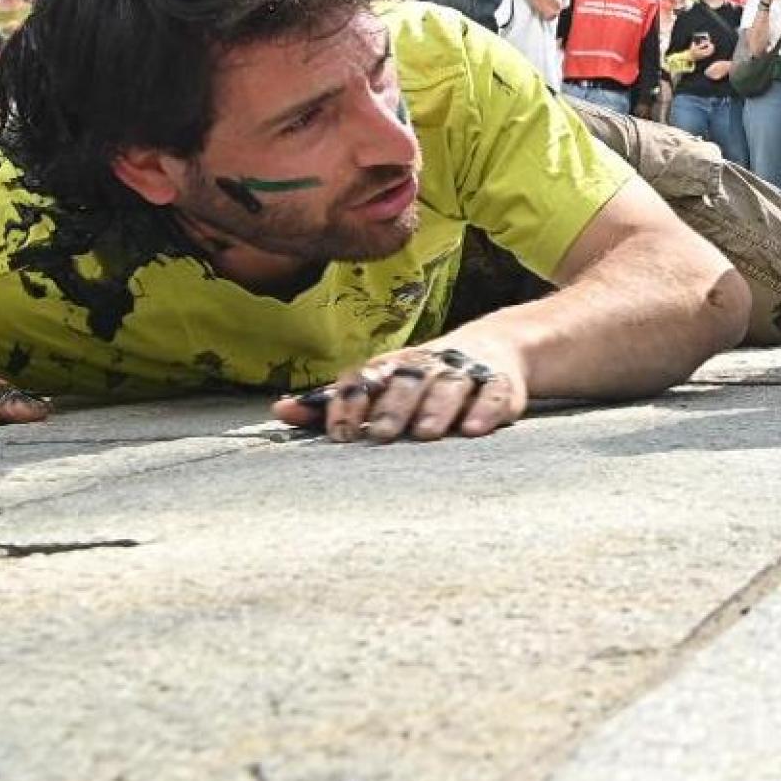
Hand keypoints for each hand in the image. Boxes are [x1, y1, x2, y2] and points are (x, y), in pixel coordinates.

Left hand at [276, 337, 528, 442]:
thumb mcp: (382, 385)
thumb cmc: (423, 378)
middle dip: (393, 407)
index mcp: (395, 365)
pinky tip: (474, 429)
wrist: (496, 346)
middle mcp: (428, 364)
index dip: (350, 402)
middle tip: (379, 435)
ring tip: (425, 434)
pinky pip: (495, 392)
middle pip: (408, 380)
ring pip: (450, 385)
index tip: (338, 432)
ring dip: (437, 408)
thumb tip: (279, 410)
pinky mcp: (501, 383)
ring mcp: (466, 371)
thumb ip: (334, 403)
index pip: (366, 377)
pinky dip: (486, 409)